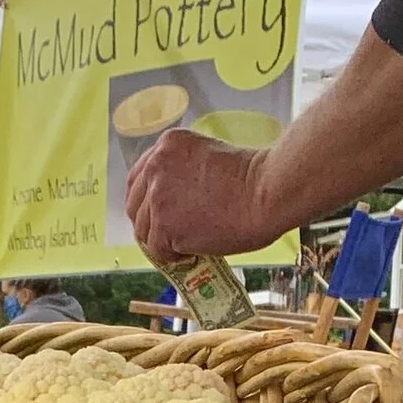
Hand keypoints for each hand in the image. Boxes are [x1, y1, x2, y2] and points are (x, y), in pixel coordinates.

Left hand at [125, 129, 276, 261]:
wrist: (267, 192)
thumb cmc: (252, 178)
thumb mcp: (207, 158)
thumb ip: (182, 173)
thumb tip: (172, 205)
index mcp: (167, 145)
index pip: (139, 178)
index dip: (147, 201)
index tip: (157, 214)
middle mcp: (156, 166)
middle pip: (135, 206)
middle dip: (150, 224)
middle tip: (170, 236)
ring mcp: (158, 197)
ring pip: (144, 231)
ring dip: (163, 242)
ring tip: (188, 244)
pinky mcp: (164, 225)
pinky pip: (158, 250)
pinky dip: (173, 257)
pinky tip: (193, 251)